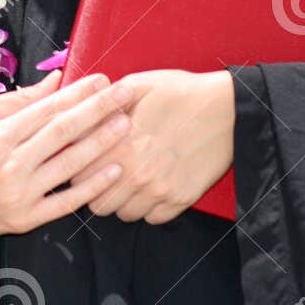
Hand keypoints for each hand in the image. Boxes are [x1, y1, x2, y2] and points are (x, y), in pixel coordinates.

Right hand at [0, 71, 138, 246]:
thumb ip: (17, 100)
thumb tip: (55, 80)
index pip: (46, 109)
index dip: (77, 93)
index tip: (102, 79)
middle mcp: (9, 165)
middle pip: (63, 133)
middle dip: (99, 110)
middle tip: (126, 93)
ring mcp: (20, 195)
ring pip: (70, 165)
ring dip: (102, 143)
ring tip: (126, 124)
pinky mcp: (25, 219)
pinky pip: (66, 202)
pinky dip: (92, 186)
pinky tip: (114, 170)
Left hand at [71, 69, 234, 223]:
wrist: (227, 109)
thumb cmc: (180, 92)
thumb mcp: (135, 86)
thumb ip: (103, 105)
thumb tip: (79, 114)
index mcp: (119, 146)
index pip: (78, 178)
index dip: (78, 171)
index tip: (84, 163)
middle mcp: (137, 175)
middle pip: (98, 205)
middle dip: (97, 191)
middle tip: (105, 175)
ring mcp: (160, 191)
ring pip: (125, 215)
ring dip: (123, 201)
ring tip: (129, 180)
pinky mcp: (182, 199)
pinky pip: (154, 218)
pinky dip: (149, 207)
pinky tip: (151, 187)